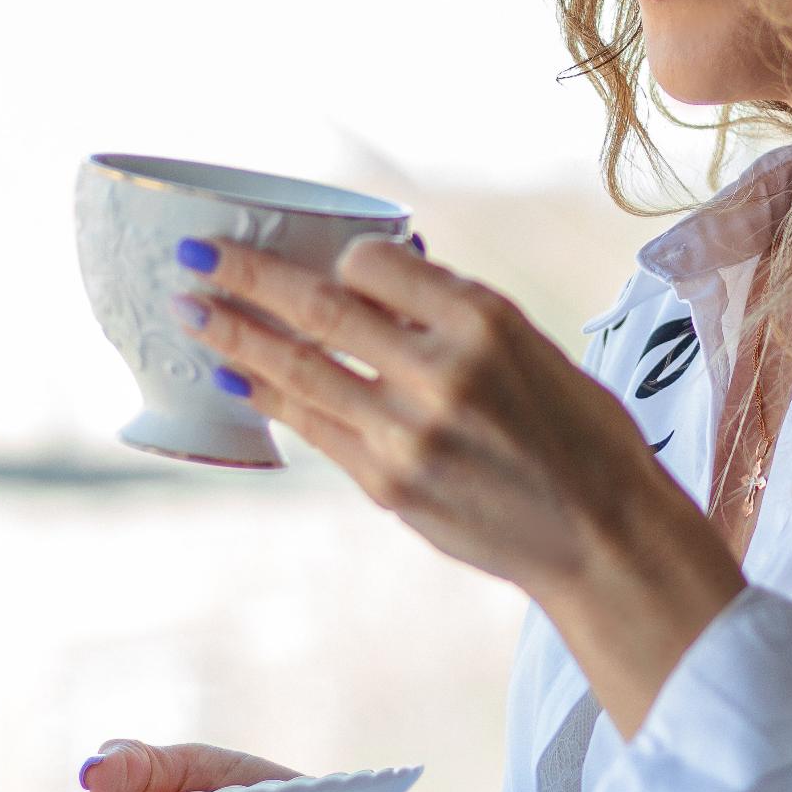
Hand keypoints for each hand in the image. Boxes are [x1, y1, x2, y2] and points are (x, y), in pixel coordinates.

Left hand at [171, 232, 699, 600]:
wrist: (604, 537)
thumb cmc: (581, 435)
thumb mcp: (535, 348)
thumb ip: (457, 315)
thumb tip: (387, 274)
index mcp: (485, 320)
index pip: (376, 262)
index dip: (340, 257)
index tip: (320, 258)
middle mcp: (442, 369)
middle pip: (319, 308)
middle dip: (247, 277)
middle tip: (194, 255)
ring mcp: (409, 432)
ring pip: (299, 370)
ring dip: (234, 335)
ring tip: (188, 309)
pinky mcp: (390, 485)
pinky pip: (312, 427)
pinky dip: (268, 397)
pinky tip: (235, 376)